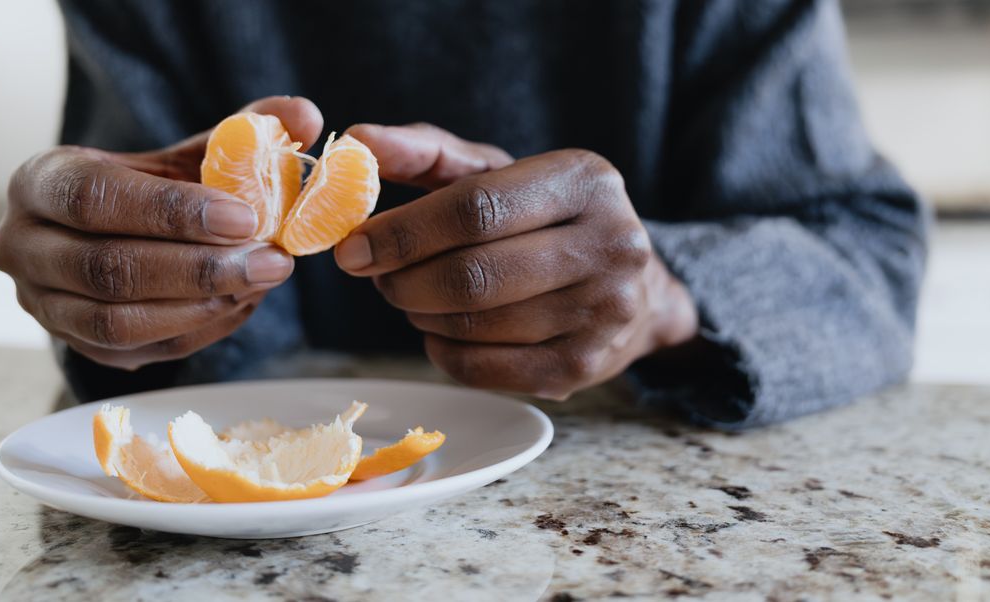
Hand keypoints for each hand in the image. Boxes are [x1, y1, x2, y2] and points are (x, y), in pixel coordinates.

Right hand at [0, 96, 322, 369]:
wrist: (120, 234)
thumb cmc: (155, 188)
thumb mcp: (190, 153)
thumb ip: (245, 131)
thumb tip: (307, 117)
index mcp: (41, 182)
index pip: (96, 198)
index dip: (171, 211)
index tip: (245, 217)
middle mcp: (22, 246)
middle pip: (108, 269)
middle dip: (200, 270)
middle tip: (273, 261)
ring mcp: (44, 305)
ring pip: (118, 322)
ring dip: (203, 307)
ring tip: (263, 282)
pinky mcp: (77, 347)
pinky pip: (141, 351)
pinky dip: (199, 330)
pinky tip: (242, 303)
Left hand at [339, 124, 698, 398]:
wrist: (636, 290)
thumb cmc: (547, 221)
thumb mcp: (499, 173)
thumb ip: (428, 153)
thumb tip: (358, 140)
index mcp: (584, 180)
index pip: (475, 209)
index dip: (402, 232)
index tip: (353, 247)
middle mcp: (609, 243)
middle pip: (472, 275)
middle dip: (404, 281)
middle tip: (380, 279)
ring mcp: (603, 310)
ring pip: (475, 325)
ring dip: (421, 316)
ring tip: (416, 299)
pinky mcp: (585, 365)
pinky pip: (483, 369)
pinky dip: (443, 353)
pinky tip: (442, 333)